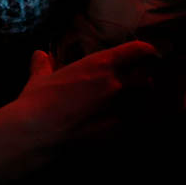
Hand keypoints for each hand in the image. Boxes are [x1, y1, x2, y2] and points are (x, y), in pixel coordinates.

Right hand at [3, 43, 158, 141]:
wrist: (36, 133)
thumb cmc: (37, 100)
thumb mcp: (39, 78)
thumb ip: (43, 65)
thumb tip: (39, 55)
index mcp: (100, 64)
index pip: (137, 51)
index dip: (145, 51)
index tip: (148, 53)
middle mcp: (116, 84)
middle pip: (146, 78)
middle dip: (144, 80)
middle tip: (139, 81)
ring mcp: (119, 110)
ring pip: (144, 103)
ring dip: (141, 101)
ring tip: (133, 103)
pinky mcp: (117, 133)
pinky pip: (134, 124)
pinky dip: (132, 122)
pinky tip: (122, 125)